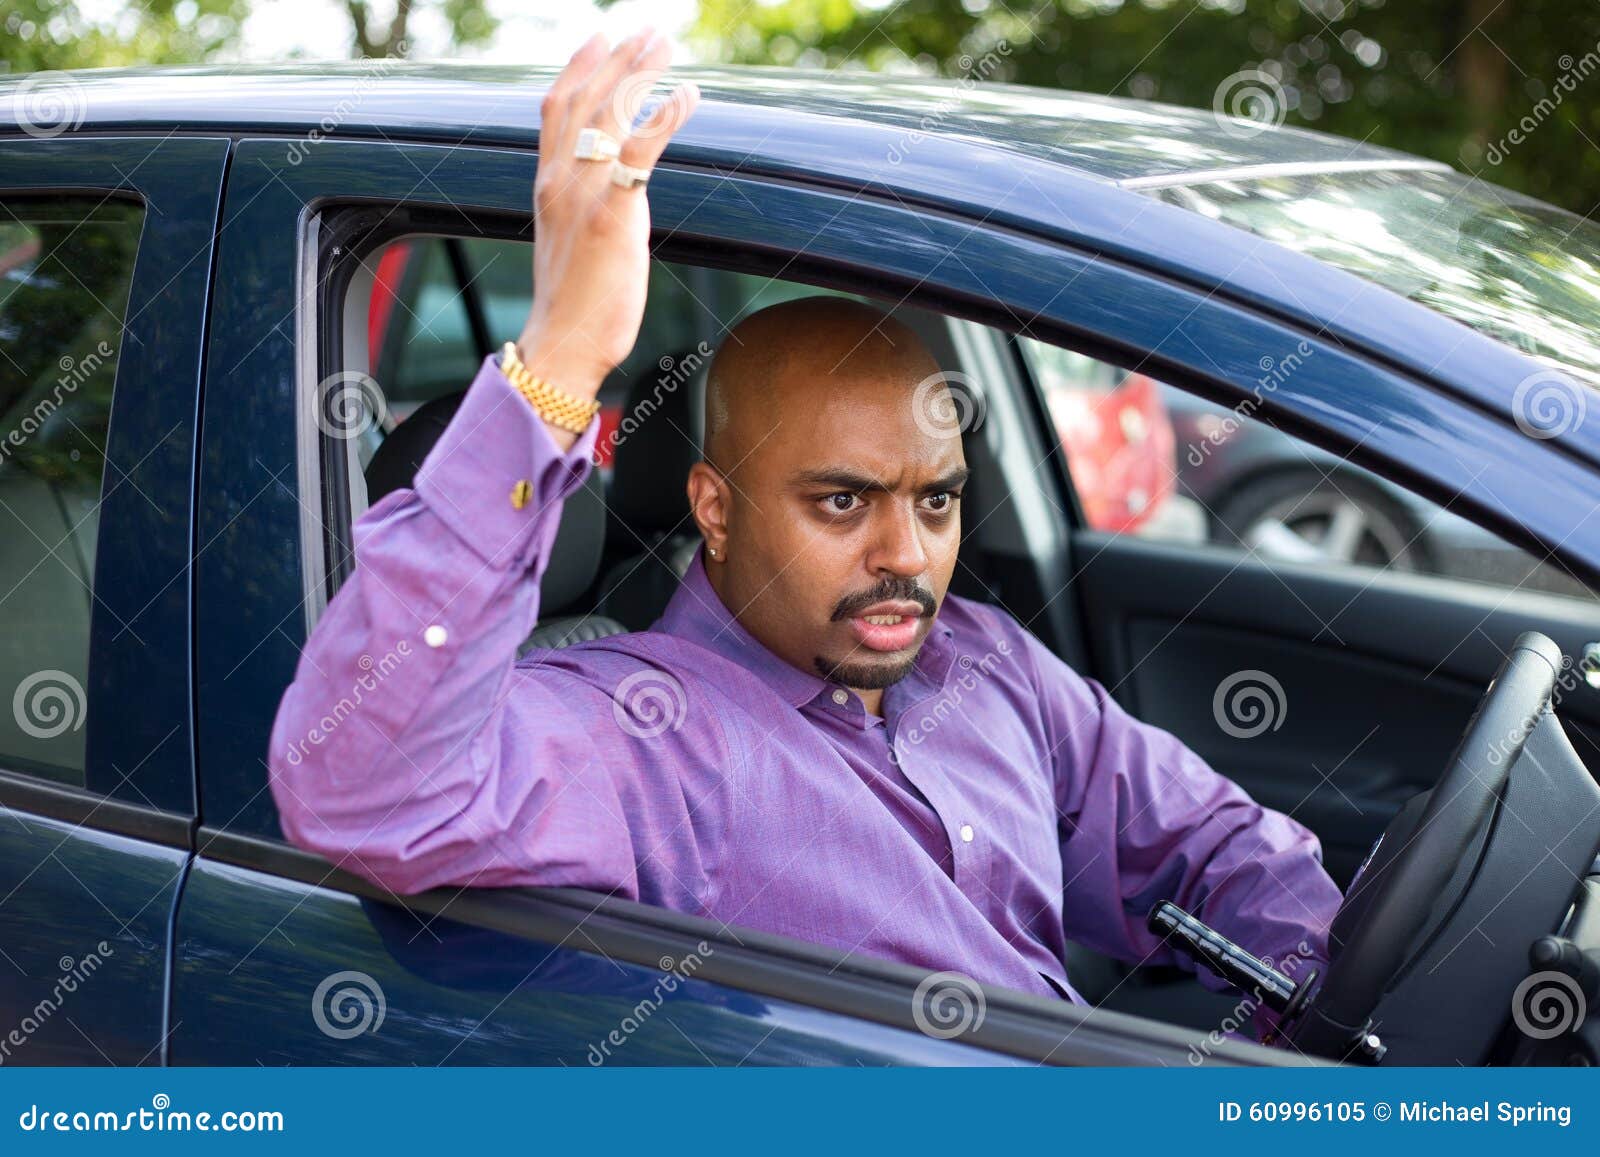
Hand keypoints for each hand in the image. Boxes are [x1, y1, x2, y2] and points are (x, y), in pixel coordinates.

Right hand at [516, 29, 699, 408]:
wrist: (563, 345)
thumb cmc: (573, 307)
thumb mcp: (569, 244)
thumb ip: (581, 210)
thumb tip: (607, 198)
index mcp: (547, 186)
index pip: (556, 110)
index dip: (578, 69)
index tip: (599, 39)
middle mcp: (560, 181)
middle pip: (584, 99)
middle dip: (616, 58)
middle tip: (646, 29)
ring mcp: (584, 195)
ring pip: (609, 113)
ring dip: (639, 72)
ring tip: (665, 44)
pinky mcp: (613, 215)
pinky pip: (640, 152)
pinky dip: (664, 118)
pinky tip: (687, 96)